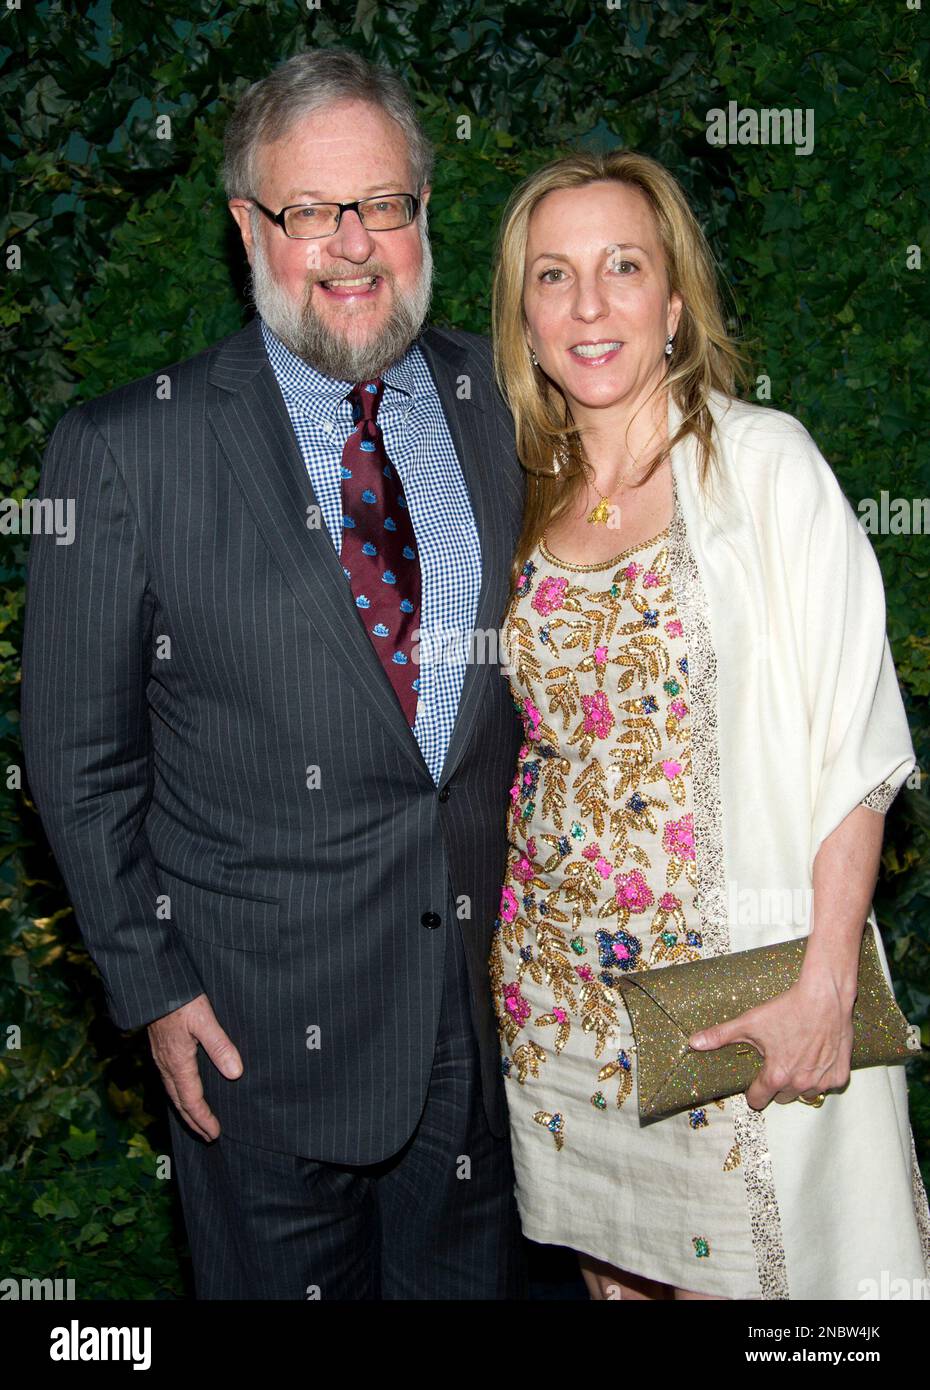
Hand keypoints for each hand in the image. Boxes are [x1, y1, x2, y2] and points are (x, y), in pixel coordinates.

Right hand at [147, 992, 242, 1140]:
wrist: (153, 986)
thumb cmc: (180, 999)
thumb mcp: (205, 1020)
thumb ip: (220, 1046)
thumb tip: (235, 1074)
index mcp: (178, 1063)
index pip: (191, 1100)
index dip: (203, 1118)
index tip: (215, 1133)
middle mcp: (166, 1065)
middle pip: (180, 1102)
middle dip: (194, 1121)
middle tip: (208, 1137)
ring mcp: (161, 1058)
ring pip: (172, 1093)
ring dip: (185, 1110)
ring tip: (197, 1121)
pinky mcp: (159, 1050)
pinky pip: (168, 1081)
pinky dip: (178, 1095)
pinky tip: (183, 1091)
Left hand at [687, 973, 854, 1109]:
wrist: (824, 996)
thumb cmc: (786, 1008)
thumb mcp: (750, 1022)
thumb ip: (721, 1036)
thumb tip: (693, 1043)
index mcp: (775, 1077)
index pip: (757, 1100)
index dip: (753, 1090)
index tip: (755, 1080)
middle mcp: (799, 1084)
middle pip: (781, 1097)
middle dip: (777, 1083)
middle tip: (778, 1059)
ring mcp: (822, 1082)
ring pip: (804, 1093)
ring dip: (800, 1081)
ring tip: (797, 1055)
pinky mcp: (840, 1076)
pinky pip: (827, 1085)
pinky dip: (821, 1074)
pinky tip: (816, 1054)